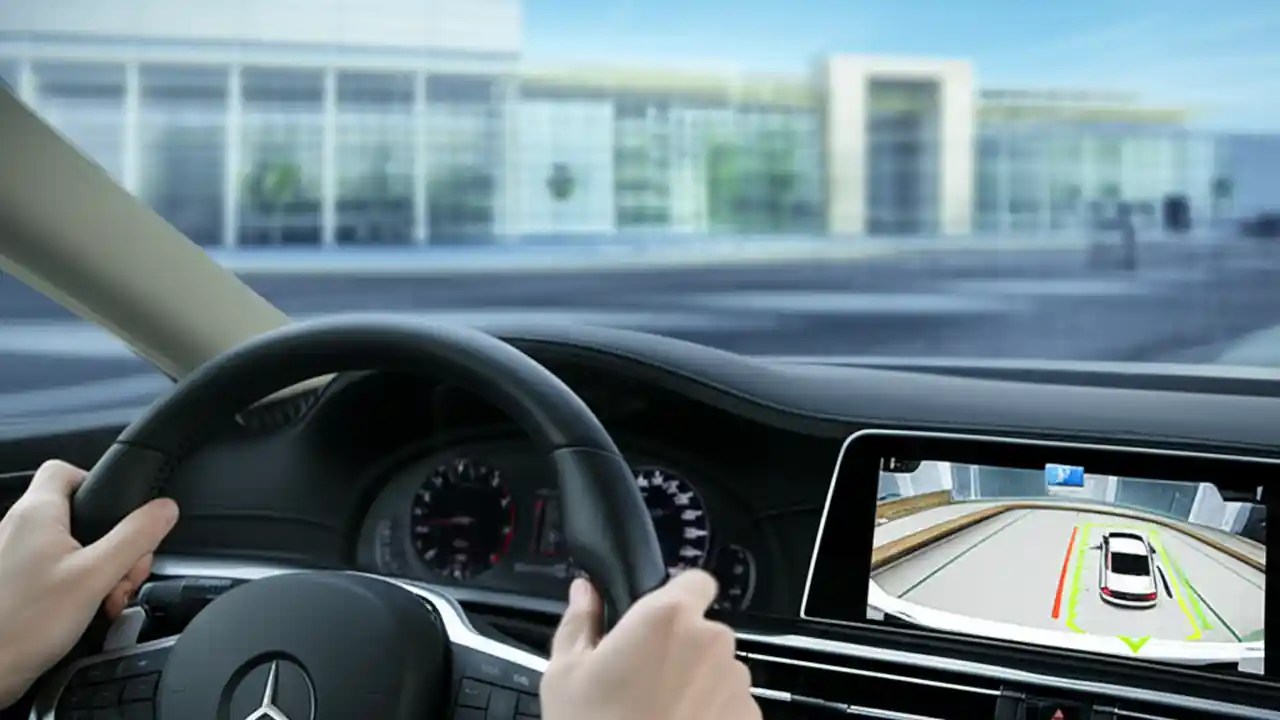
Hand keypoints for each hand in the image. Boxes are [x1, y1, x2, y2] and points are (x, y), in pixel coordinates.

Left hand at [0, 460, 178, 707]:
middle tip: (124, 573)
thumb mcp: (95, 576)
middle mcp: (18, 529)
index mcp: (36, 514)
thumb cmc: (24, 623)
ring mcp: (13, 558)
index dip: (96, 483)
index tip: (118, 512)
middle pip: (79, 516)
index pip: (64, 469)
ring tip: (108, 598)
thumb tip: (165, 509)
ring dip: (100, 570)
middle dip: (113, 544)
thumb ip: (135, 537)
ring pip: (71, 547)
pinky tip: (90, 610)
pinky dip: (78, 585)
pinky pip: (55, 571)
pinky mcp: (14, 585)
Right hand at [541, 570, 760, 719]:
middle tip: (644, 679)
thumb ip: (580, 622)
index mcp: (667, 617)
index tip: (657, 622)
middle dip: (681, 648)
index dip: (679, 597)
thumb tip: (585, 593)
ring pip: (717, 670)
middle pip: (704, 630)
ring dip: (697, 682)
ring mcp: (736, 684)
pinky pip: (730, 705)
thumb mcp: (564, 675)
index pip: (696, 581)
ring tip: (659, 713)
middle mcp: (711, 642)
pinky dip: (711, 715)